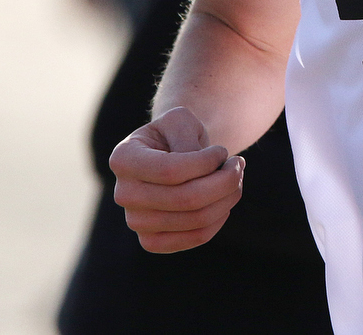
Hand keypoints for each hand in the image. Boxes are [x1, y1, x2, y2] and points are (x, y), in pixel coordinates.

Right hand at [110, 106, 244, 252]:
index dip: (206, 162)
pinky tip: (225, 198)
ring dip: (228, 197)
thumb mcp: (180, 120)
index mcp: (123, 158)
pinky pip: (196, 237)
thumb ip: (186, 137)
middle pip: (186, 198)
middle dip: (225, 180)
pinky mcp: (152, 241)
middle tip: (239, 164)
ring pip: (196, 219)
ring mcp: (136, 222)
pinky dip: (219, 217)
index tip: (222, 151)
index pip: (171, 170)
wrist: (169, 156)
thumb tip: (198, 163)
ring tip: (236, 178)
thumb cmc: (175, 134)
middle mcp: (124, 194)